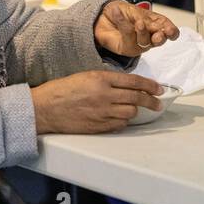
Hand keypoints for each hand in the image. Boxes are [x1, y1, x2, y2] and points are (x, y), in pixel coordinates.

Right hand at [31, 70, 163, 133]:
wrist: (45, 108)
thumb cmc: (62, 90)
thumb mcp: (86, 76)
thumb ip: (107, 80)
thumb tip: (127, 86)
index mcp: (101, 79)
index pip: (133, 81)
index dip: (150, 85)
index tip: (159, 89)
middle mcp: (104, 95)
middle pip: (137, 98)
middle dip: (151, 101)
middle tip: (158, 103)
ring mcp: (102, 112)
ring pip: (130, 112)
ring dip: (134, 110)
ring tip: (131, 109)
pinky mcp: (98, 126)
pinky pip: (119, 124)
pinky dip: (122, 120)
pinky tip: (119, 117)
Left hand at [93, 0, 178, 56]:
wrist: (103, 16)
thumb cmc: (121, 12)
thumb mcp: (135, 11)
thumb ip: (145, 19)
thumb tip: (151, 25)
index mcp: (155, 25)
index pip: (169, 30)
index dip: (172, 31)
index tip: (170, 31)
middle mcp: (149, 36)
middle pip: (160, 40)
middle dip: (161, 38)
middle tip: (159, 35)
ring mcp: (139, 44)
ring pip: (145, 41)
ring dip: (142, 31)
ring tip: (138, 23)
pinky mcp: (127, 49)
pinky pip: (128, 38)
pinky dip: (124, 25)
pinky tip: (118, 14)